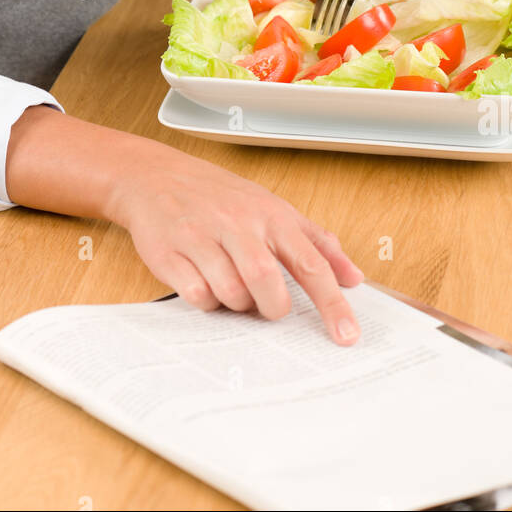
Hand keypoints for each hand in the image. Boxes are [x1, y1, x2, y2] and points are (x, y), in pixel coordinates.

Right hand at [107, 138, 364, 344]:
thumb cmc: (222, 197)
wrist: (156, 176)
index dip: (332, 303)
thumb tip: (355, 277)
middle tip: (269, 306)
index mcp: (271, 215)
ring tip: (231, 286)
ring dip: (236, 304)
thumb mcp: (274, 209)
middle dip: (273, 307)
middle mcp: (237, 223)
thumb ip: (317, 242)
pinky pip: (196, 295)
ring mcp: (201, 236)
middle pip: (267, 282)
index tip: (347, 335)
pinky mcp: (169, 253)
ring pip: (231, 292)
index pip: (311, 264)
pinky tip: (204, 283)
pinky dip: (206, 301)